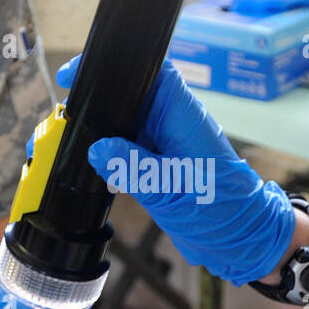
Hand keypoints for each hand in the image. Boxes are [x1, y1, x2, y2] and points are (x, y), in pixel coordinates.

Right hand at [57, 56, 295, 284]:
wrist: (241, 240)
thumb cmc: (221, 212)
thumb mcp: (170, 190)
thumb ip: (132, 167)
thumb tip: (97, 149)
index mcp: (182, 116)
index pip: (151, 72)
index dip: (115, 68)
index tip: (77, 75)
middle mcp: (175, 122)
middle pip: (132, 95)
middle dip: (100, 103)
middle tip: (66, 117)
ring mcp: (169, 142)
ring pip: (128, 122)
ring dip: (103, 131)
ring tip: (71, 143)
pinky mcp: (163, 162)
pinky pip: (131, 146)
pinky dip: (113, 153)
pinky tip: (92, 165)